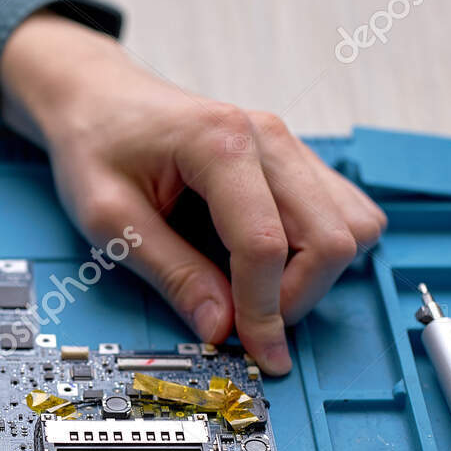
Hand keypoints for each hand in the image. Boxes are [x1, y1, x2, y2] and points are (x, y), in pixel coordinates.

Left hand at [0, 13, 386, 374]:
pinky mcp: (295, 161)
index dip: (263, 311)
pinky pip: (344, 213)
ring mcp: (288, 146)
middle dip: (296, 299)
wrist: (99, 98)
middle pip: (330, 238)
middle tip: (249, 326)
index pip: (266, 244)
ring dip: (316, 276)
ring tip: (259, 293)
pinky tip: (273, 266)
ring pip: (353, 226)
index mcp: (219, 142)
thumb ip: (171, 274)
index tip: (252, 352)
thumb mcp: (109, 219)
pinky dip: (321, 252)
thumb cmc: (96, 145)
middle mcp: (268, 138)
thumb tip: (221, 329)